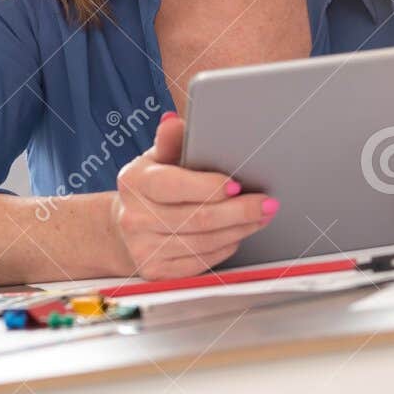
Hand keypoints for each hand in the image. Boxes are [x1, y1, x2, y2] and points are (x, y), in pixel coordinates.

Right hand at [109, 112, 277, 278]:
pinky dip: (225, 248)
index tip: (237, 185)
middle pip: (197, 219)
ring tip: (260, 217)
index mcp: (134, 182)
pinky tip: (238, 234)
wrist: (127, 227)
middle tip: (267, 203)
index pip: (173, 185)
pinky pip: (201, 261)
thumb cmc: (153, 186)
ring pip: (204, 243)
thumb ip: (170, 141)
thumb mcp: (158, 158)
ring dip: (239, 230)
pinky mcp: (156, 272)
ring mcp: (143, 248)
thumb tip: (173, 121)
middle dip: (240, 211)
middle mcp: (134, 217)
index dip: (209, 187)